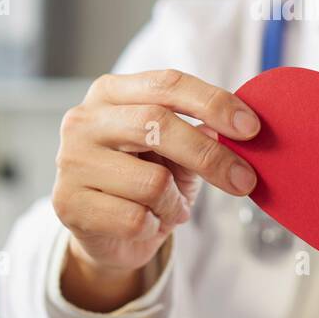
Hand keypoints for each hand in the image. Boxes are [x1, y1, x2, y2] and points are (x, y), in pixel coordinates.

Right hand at [53, 69, 260, 284]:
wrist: (106, 233)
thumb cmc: (144, 179)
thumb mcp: (176, 151)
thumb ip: (202, 132)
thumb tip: (242, 130)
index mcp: (111, 92)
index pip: (167, 84)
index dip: (213, 102)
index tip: (251, 127)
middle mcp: (83, 120)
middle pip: (157, 124)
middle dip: (210, 155)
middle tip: (245, 179)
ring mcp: (70, 161)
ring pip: (152, 181)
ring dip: (176, 203)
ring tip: (169, 208)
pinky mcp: (68, 203)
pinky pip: (136, 218)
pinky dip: (155, 226)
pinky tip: (146, 223)